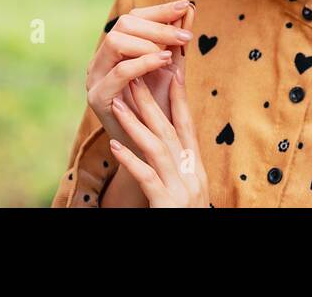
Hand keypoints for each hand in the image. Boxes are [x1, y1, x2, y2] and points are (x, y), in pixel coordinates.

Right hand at [85, 0, 193, 145]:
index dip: (159, 10)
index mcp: (115, 50)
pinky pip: (120, 72)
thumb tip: (189, 8)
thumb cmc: (158, 107)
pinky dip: (144, 63)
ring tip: (172, 52)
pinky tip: (164, 61)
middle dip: (157, 26)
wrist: (148, 149)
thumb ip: (176, 41)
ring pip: (115, 42)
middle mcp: (101, 59)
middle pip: (123, 25)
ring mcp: (95, 77)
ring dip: (148, 43)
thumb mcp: (170, 69)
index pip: (133, 18)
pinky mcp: (97, 98)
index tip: (185, 6)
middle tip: (185, 35)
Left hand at [107, 58, 209, 207]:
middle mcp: (191, 174)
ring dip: (135, 124)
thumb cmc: (185, 214)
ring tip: (116, 104)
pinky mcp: (167, 204)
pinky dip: (131, 160)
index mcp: (196, 167)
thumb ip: (178, 164)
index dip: (179, 99)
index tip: (170, 72)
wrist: (192, 238)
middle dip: (151, 102)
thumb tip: (165, 141)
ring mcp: (181, 188)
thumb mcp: (186, 186)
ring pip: (157, 148)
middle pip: (170, 130)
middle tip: (134, 76)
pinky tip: (115, 146)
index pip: (187, 126)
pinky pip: (147, 178)